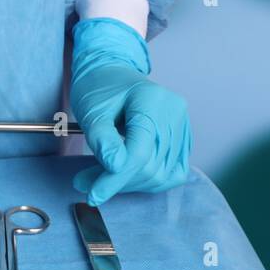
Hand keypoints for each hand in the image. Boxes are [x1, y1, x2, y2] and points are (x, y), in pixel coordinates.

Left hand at [69, 18, 191, 204]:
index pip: (139, 153)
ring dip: (130, 184)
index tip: (93, 195)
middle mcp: (175, 112)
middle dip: (118, 182)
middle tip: (86, 183)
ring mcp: (183, 125)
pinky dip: (148, 180)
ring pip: (161, 175)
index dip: (115, 179)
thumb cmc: (99, 90)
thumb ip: (103, 140)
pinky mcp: (183, 138)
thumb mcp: (91, 112)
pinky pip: (171, 172)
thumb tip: (116, 167)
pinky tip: (127, 174)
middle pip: (151, 167)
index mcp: (153, 100)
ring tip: (102, 177)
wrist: (111, 74)